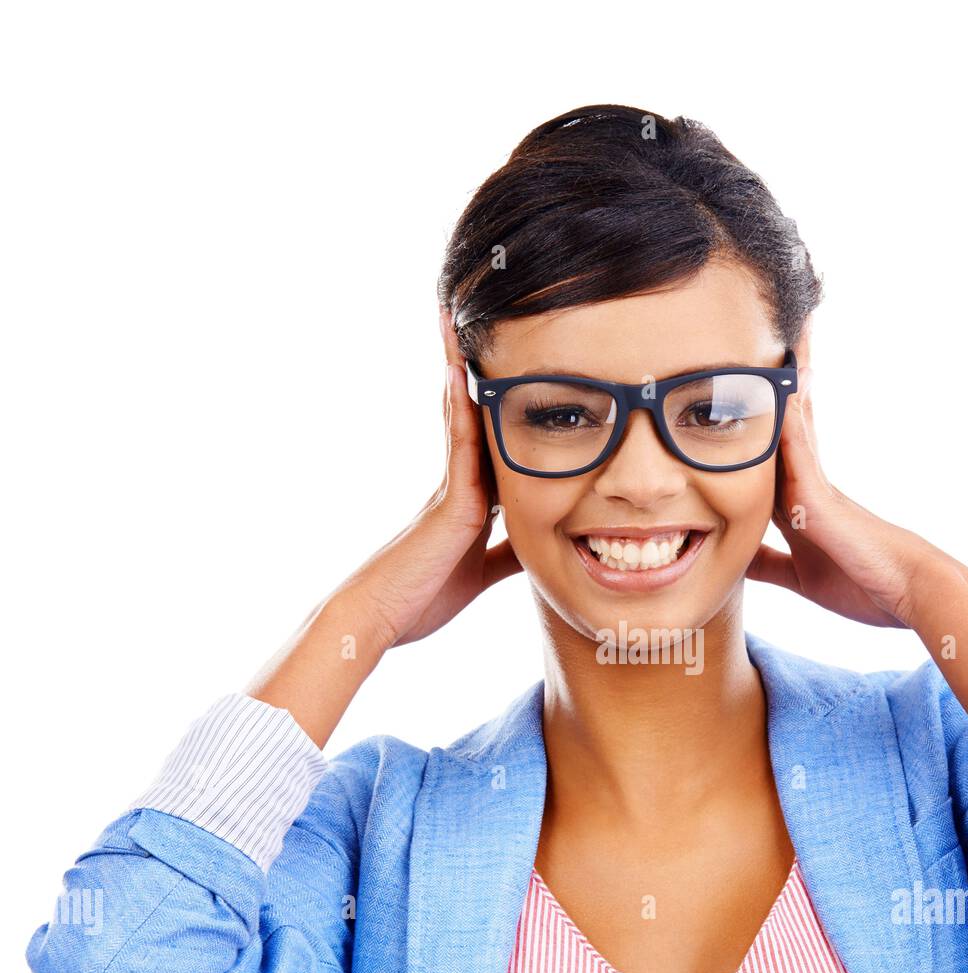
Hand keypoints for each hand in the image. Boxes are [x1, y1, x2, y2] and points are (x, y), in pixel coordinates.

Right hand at [349, 308, 520, 647]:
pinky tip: (458, 377)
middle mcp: (460, 482)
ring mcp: (451, 488)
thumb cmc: (423, 596)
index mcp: (472, 498)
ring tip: (458, 318)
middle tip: (471, 312)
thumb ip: (508, 553)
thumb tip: (537, 549)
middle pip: (472, 412)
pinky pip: (457, 450)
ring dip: (459, 369)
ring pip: (460, 417)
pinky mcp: (447, 504)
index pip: (492, 438)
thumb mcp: (483, 572)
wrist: (383, 618)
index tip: (510, 360)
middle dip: (473, 367)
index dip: (500, 401)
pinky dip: (459, 413)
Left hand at [746, 333, 967, 714]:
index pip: (775, 444)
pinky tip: (776, 391)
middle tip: (774, 320)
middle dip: (783, 373)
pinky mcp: (821, 501)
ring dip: (786, 379)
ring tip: (778, 328)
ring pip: (795, 422)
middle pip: (789, 416)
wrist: (910, 595)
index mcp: (802, 498)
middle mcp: (810, 481)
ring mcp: (817, 485)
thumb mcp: (800, 576)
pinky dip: (786, 424)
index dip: (763, 409)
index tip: (749, 369)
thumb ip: (768, 563)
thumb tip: (737, 560)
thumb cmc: (865, 584)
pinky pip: (798, 456)